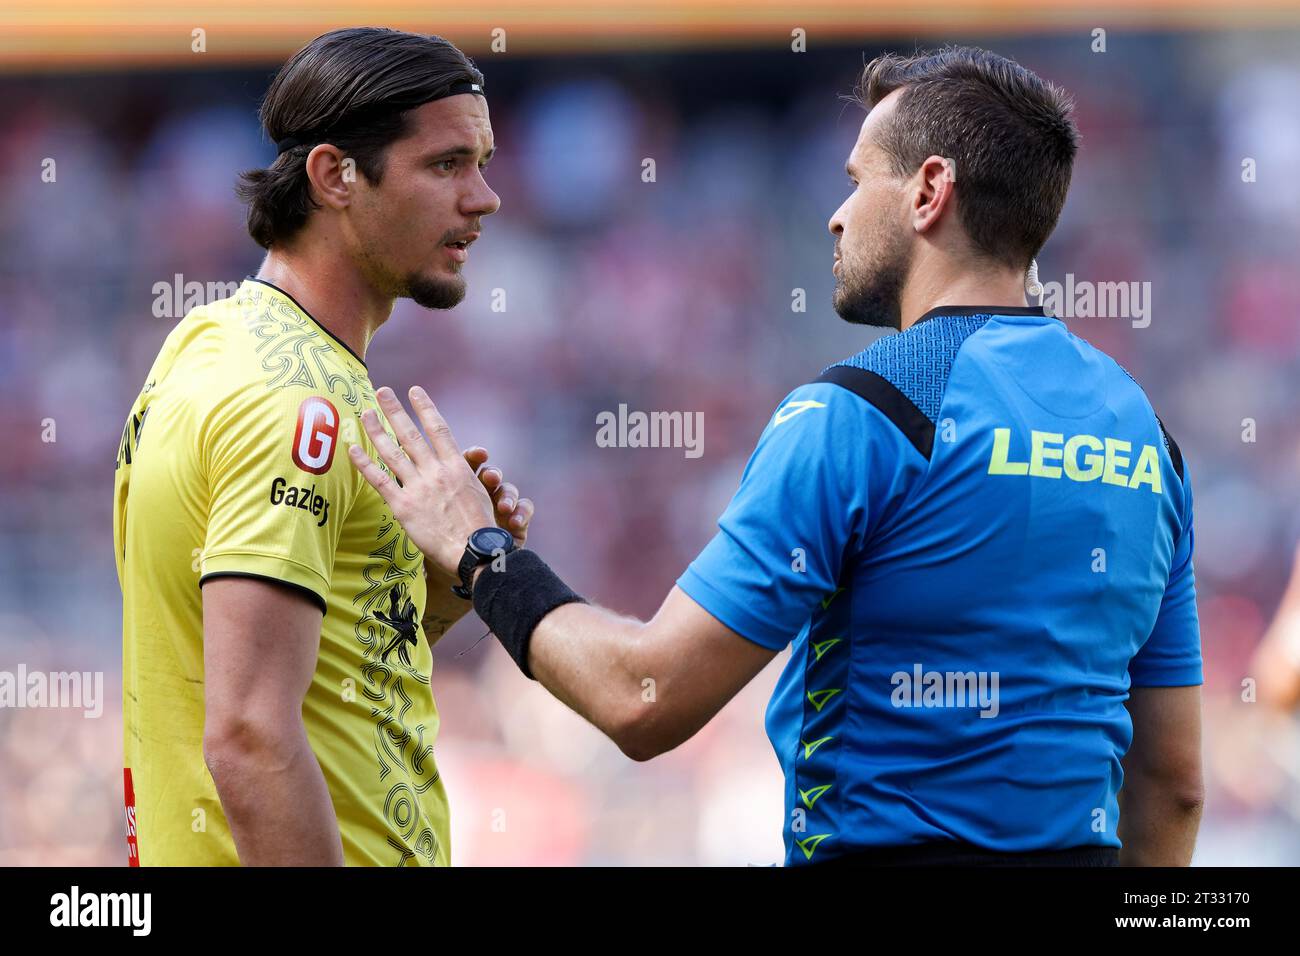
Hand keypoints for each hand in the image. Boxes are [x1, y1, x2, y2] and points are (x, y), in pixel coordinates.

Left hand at [349, 386, 534, 578]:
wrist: (474, 550)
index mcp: (456, 466)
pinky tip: (352, 448)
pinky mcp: (404, 507)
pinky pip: (379, 480)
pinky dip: (364, 462)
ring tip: (365, 413)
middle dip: (394, 410)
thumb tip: (453, 466)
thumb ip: (462, 476)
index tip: (414, 391)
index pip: (438, 429)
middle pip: (410, 434)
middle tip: (382, 392)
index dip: (425, 408)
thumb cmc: (480, 527)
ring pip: (392, 452)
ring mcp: (418, 488)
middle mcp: (436, 472)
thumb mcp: (478, 493)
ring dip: (376, 429)